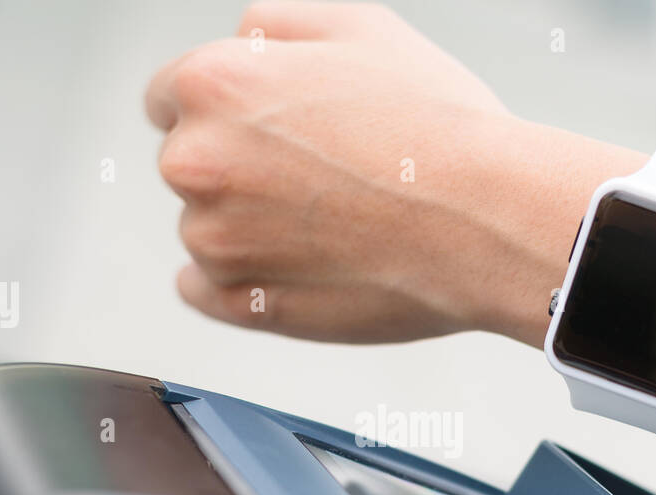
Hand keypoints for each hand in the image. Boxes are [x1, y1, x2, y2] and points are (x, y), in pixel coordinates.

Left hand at [145, 1, 635, 342]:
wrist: (485, 220)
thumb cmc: (438, 129)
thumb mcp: (358, 26)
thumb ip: (271, 25)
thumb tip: (241, 42)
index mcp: (214, 85)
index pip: (171, 96)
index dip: (227, 108)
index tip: (265, 128)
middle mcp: (197, 162)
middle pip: (189, 162)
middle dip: (237, 165)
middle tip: (318, 173)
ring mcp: (216, 242)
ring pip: (206, 228)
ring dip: (248, 224)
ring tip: (332, 219)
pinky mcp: (242, 305)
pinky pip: (206, 290)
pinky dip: (241, 279)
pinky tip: (299, 263)